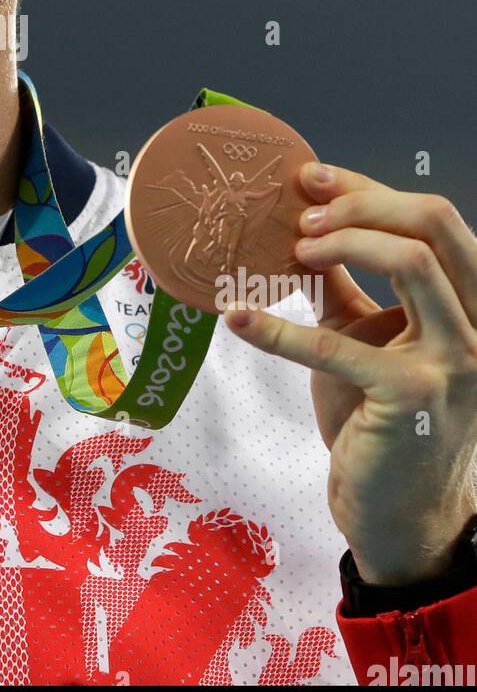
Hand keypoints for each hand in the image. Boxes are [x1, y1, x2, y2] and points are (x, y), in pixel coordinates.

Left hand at [224, 161, 476, 584]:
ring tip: (290, 253)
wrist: (397, 513)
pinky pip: (339, 346)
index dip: (369, 188)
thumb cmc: (381, 421)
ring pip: (412, 261)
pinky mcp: (412, 398)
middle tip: (301, 215)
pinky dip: (281, 328)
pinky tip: (238, 317)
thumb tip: (302, 226)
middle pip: (434, 224)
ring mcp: (455, 361)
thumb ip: (347, 285)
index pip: (433, 220)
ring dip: (342, 243)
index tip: (309, 179)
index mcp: (470, 304)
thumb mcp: (368, 338)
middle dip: (361, 202)